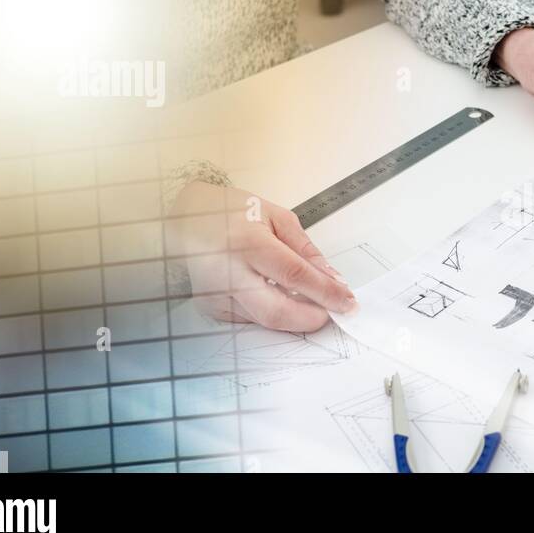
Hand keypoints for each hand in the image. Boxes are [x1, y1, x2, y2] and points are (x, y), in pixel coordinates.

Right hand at [168, 182, 356, 332]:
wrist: (186, 218)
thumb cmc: (230, 212)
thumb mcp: (276, 217)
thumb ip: (306, 249)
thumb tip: (332, 278)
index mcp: (249, 244)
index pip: (295, 276)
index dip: (326, 293)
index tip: (347, 302)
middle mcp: (230, 272)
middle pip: (277, 312)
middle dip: (311, 319)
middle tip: (331, 312)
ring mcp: (217, 294)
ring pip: (266, 320)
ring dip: (294, 315)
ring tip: (306, 298)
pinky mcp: (212, 307)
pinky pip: (251, 318)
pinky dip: (272, 311)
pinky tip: (275, 294)